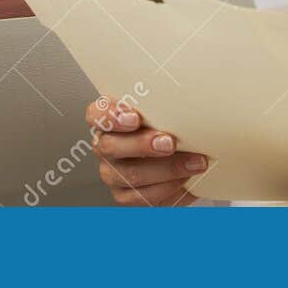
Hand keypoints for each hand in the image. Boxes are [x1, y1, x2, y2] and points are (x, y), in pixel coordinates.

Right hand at [85, 95, 209, 206]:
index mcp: (109, 119)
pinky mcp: (125, 195)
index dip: (111, 116)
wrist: (186, 158)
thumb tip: (190, 91)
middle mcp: (106, 145)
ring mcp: (113, 172)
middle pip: (110, 146)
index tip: (135, 117)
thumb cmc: (172, 127)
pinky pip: (141, 196)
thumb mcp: (167, 109)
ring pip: (129, 174)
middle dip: (142, 145)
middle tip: (169, 142)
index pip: (95, 114)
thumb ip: (167, 102)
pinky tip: (184, 179)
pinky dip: (167, 188)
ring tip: (192, 162)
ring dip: (165, 169)